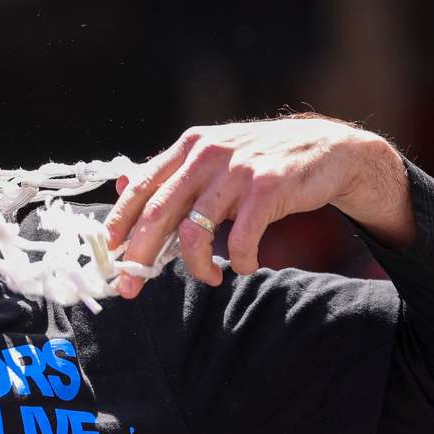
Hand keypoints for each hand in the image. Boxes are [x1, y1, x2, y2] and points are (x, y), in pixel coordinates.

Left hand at [103, 117, 387, 297]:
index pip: (140, 187)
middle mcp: (206, 155)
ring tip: (208, 278)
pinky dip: (240, 261)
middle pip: (157, 213)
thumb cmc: (261, 160)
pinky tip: (246, 266)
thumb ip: (171, 173)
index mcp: (188, 147)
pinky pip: (239, 240)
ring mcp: (235, 171)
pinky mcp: (266, 189)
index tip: (107, 251)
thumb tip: (123, 185)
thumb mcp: (212, 156)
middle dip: (140, 255)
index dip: (119, 221)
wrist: (326, 148)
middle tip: (130, 285)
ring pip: (193, 232)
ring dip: (196, 265)